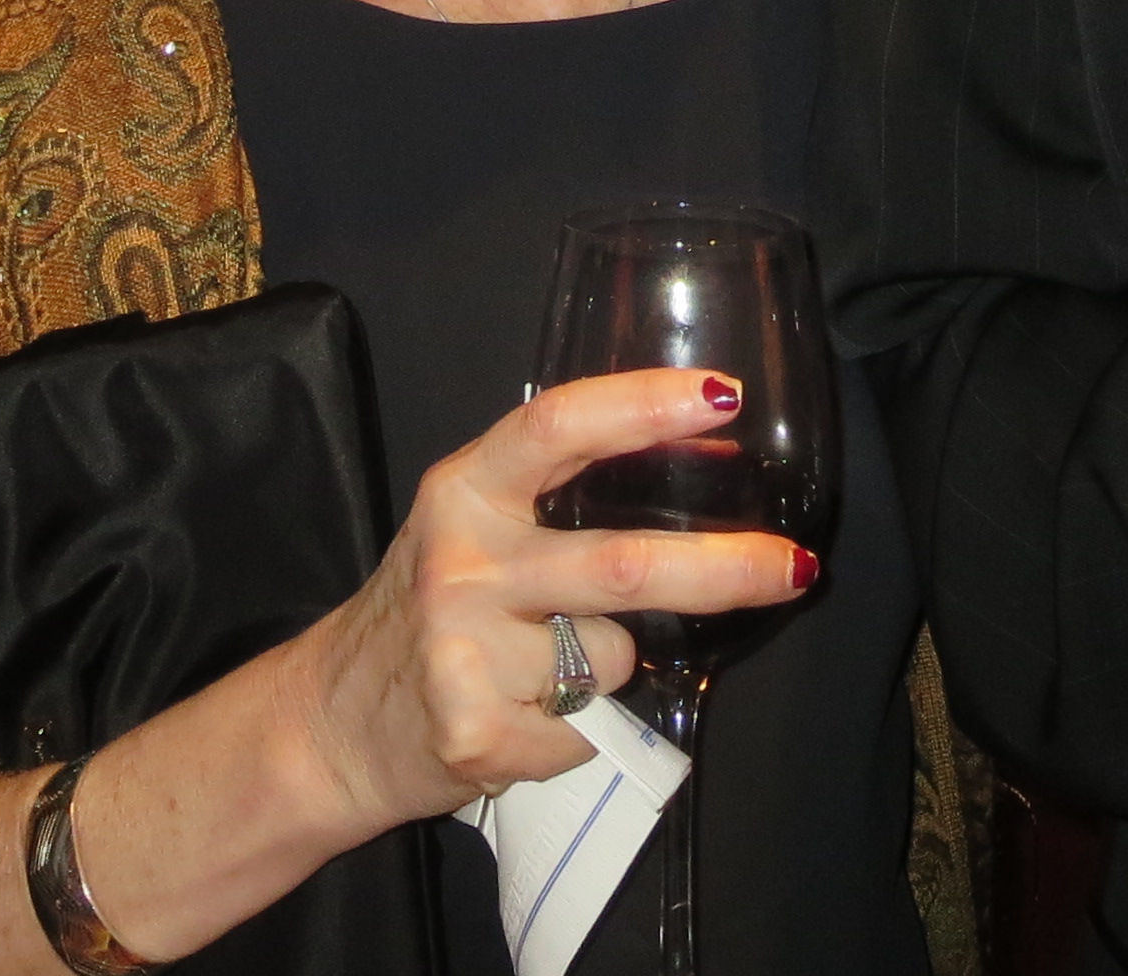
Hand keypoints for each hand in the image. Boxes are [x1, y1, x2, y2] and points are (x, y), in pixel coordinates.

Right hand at [295, 367, 815, 831]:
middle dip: (723, 569)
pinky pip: (588, 730)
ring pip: (612, 657)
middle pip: (619, 563)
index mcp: (465, 489)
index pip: (557, 423)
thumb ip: (555, 498)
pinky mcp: (477, 733)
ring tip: (545, 672)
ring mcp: (465, 650)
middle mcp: (461, 561)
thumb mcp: (473, 527)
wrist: (333, 723)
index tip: (724, 395)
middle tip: (794, 567)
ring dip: (612, 668)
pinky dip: (582, 733)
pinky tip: (524, 722)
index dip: (644, 404)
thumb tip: (703, 469)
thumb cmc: (430, 611)